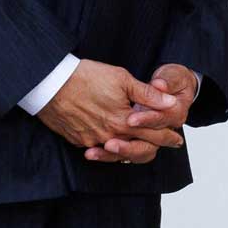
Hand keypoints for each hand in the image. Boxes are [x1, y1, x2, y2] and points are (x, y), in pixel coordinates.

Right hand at [38, 60, 184, 161]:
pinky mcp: (77, 140)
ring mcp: (92, 140)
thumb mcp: (121, 79)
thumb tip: (171, 103)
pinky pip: (97, 148)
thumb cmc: (85, 77)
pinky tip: (112, 142)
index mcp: (123, 121)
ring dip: (131, 148)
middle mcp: (109, 136)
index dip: (167, 136)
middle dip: (154, 144)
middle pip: (137, 145)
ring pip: (117, 151)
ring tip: (141, 145)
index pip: (152, 134)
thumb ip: (148, 94)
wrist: (49, 83)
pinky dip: (107, 147)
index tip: (177, 139)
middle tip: (168, 144)